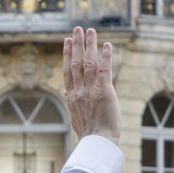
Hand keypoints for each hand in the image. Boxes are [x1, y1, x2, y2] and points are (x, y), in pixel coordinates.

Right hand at [62, 27, 121, 142]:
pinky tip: (107, 45)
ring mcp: (90, 90)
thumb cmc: (89, 133)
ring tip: (90, 31)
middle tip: (77, 29)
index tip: (67, 41)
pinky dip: (105, 56)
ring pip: (89, 63)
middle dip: (77, 44)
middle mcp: (79, 90)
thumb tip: (67, 92)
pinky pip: (104, 70)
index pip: (68, 71)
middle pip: (76, 62)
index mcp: (72, 96)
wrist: (97, 143)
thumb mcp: (76, 116)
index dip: (67, 54)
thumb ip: (73, 101)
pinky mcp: (104, 92)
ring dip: (90, 45)